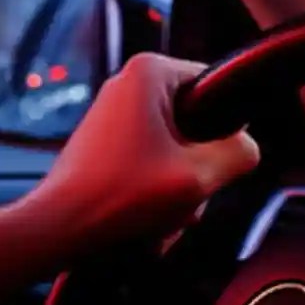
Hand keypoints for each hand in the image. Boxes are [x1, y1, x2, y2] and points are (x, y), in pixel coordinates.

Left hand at [29, 53, 260, 249]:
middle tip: (184, 190)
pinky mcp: (107, 143)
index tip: (211, 161)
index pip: (218, 87)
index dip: (226, 128)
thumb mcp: (200, 176)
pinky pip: (154, 160)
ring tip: (163, 209)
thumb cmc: (119, 198)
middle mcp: (129, 84)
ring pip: (179, 147)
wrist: (58, 231)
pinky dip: (158, 189)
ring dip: (180, 183)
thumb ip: (240, 154)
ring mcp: (116, 113)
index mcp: (150, 73)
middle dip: (199, 164)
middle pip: (199, 122)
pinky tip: (148, 215)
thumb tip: (247, 148)